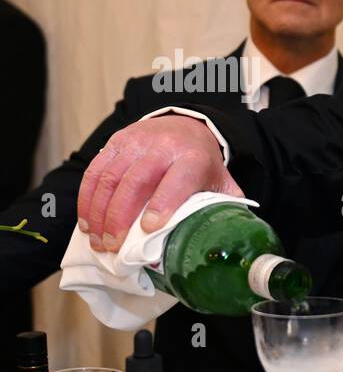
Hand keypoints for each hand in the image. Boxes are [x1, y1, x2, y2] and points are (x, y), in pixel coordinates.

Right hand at [78, 114, 240, 251]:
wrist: (187, 125)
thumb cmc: (202, 163)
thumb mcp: (220, 181)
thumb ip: (224, 206)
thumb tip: (225, 239)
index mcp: (193, 158)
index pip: (177, 180)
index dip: (163, 203)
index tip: (149, 228)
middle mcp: (163, 147)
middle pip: (135, 181)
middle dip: (120, 216)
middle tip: (113, 246)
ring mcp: (135, 142)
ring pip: (110, 177)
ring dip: (99, 212)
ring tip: (98, 241)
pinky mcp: (115, 142)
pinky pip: (95, 171)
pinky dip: (87, 199)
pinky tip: (87, 222)